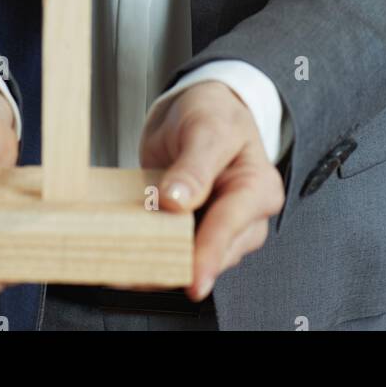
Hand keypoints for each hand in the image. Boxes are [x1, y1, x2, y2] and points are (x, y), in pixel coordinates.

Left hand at [139, 81, 285, 302]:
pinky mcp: (192, 233)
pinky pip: (175, 252)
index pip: (232, 225)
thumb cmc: (213, 112)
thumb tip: (176, 202)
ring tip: (127, 272)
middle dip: (180, 264)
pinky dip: (152, 257)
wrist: (196, 107)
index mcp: (258, 188)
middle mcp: (244, 216)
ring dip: (161, 265)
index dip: (210, 253)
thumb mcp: (206, 128)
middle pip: (213, 251)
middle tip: (143, 275)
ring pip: (193, 259)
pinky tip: (129, 264)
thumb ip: (194, 166)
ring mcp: (218, 228)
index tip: (193, 279)